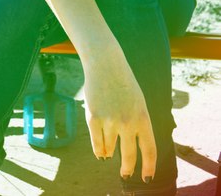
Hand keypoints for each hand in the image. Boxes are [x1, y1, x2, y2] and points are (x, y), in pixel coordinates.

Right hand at [82, 50, 155, 181]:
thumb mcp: (138, 104)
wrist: (105, 65)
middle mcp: (128, 122)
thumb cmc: (123, 84)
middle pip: (129, 156)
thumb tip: (128, 151)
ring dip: (109, 151)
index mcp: (143, 118)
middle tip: (126, 174)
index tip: (146, 177)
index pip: (149, 150)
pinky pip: (97, 144)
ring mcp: (110, 121)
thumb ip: (137, 126)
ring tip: (108, 144)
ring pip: (110, 149)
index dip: (148, 167)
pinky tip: (101, 152)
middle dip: (127, 168)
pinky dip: (99, 150)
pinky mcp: (94, 118)